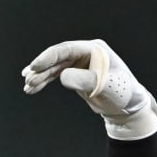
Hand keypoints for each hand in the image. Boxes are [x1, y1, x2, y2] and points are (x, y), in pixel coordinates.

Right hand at [21, 39, 156, 139]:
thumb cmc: (123, 93)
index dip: (49, 57)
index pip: (67, 49)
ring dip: (40, 77)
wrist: (128, 107)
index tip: (35, 66)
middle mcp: (85, 53)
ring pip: (55, 68)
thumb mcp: (107, 87)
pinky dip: (44, 82)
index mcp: (95, 49)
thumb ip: (86, 80)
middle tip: (28, 80)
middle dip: (42, 69)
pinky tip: (32, 88)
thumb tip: (63, 77)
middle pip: (58, 58)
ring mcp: (79, 63)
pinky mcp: (75, 74)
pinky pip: (56, 76)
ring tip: (28, 87)